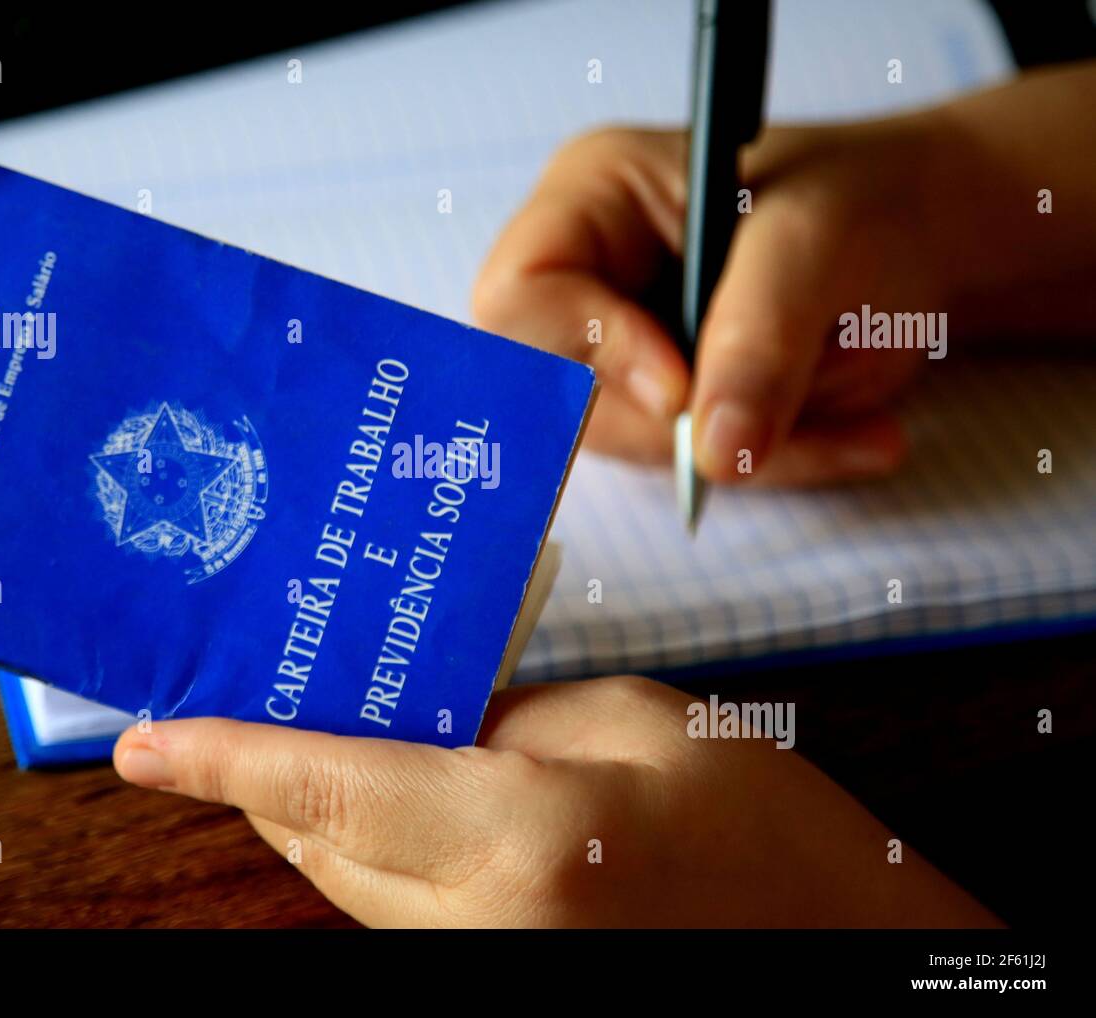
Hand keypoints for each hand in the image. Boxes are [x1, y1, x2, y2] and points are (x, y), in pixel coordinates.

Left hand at [113, 676, 998, 926]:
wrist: (840, 943)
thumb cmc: (768, 832)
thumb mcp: (641, 726)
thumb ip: (510, 713)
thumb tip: (420, 707)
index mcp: (515, 841)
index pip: (327, 789)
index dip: (223, 759)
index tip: (143, 740)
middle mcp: (475, 923)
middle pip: (314, 841)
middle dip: (260, 769)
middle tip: (233, 688)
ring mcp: (479, 960)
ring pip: (344, 878)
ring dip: (311, 802)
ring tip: (303, 714)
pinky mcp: (493, 968)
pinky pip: (393, 905)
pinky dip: (366, 840)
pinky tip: (380, 776)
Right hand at [472, 120, 946, 482]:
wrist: (923, 237)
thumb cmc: (864, 201)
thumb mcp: (819, 243)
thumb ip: (761, 334)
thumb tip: (717, 453)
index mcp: (591, 198)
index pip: (521, 294)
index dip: (585, 350)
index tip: (679, 390)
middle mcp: (584, 275)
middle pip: (557, 386)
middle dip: (670, 426)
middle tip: (773, 427)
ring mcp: (616, 345)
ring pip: (628, 441)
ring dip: (741, 453)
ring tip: (860, 425)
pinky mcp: (661, 401)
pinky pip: (686, 462)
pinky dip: (769, 464)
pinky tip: (855, 437)